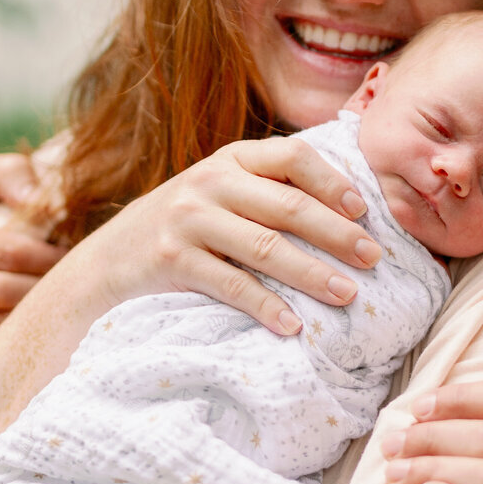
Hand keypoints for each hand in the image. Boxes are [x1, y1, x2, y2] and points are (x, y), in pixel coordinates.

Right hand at [94, 134, 381, 336]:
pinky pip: (232, 286)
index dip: (333, 181)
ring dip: (312, 274)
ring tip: (347, 295)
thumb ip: (267, 190)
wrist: (109, 262)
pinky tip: (294, 326)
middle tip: (373, 259)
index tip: (363, 211)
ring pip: (266, 247)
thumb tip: (349, 212)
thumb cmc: (183, 229)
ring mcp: (187, 220)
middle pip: (288, 205)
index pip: (292, 156)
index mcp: (230, 159)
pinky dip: (267, 307)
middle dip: (337, 234)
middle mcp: (209, 182)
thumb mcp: (219, 195)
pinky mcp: (172, 260)